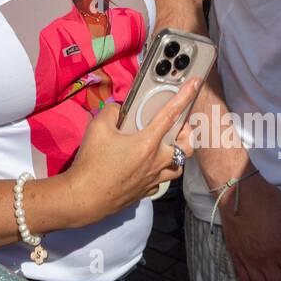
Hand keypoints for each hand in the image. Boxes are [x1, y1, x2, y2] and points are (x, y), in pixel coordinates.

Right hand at [63, 73, 202, 224]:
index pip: (170, 114)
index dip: (185, 96)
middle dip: (187, 134)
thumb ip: (111, 112)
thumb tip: (119, 110)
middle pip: (186, 147)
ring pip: (178, 167)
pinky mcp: (146, 192)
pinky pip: (162, 180)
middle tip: (178, 126)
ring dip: (177, 155)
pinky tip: (149, 167)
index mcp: (147, 143)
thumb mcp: (97, 127)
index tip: (195, 83)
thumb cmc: (92, 162)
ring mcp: (153, 179)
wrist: (85, 197)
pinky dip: (161, 171)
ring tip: (167, 147)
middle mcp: (156, 161)